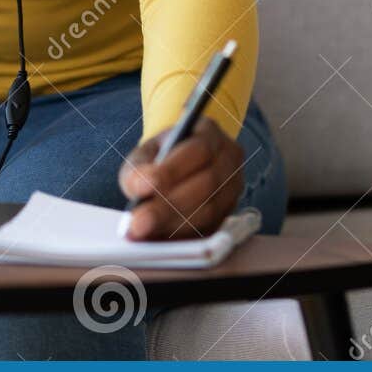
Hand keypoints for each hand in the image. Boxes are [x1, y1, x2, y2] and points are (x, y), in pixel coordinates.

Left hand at [119, 117, 243, 240]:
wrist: (179, 166)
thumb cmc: (162, 157)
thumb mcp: (145, 153)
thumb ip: (137, 168)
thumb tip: (138, 190)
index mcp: (210, 133)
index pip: (198, 150)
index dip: (171, 171)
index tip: (144, 188)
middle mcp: (229, 160)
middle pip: (206, 184)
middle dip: (169, 206)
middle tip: (138, 222)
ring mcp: (234, 189)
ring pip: (210, 211)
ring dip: (174, 225)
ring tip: (143, 232)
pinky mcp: (229, 214)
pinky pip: (209, 229)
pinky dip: (182, 237)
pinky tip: (158, 239)